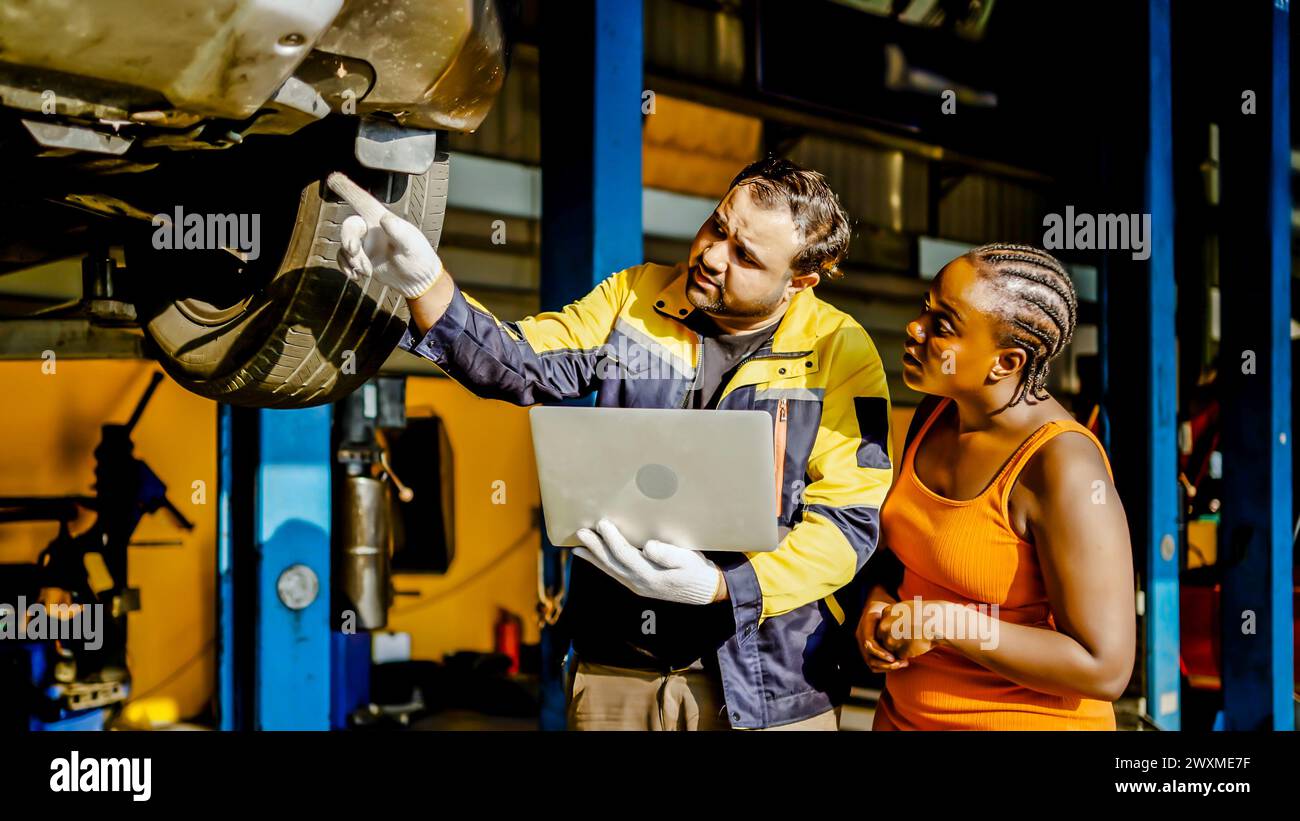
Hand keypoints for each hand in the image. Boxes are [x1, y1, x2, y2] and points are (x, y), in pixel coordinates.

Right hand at [327, 172, 443, 298]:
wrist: (418, 280)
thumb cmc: (419, 257)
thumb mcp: (412, 244)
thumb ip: (399, 232)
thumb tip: (384, 219)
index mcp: (382, 219)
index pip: (362, 200)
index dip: (347, 189)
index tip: (332, 177)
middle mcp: (371, 228)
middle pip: (349, 226)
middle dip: (348, 240)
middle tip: (354, 253)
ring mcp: (365, 244)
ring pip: (345, 246)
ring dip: (352, 260)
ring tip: (367, 272)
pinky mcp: (362, 258)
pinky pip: (344, 258)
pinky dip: (346, 267)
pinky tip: (356, 276)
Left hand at [574, 519, 723, 605]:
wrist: (705, 590)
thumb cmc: (697, 571)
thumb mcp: (688, 560)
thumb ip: (669, 554)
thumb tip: (648, 547)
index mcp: (650, 575)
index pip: (625, 555)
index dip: (612, 539)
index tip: (602, 523)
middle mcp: (639, 583)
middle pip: (612, 563)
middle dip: (595, 547)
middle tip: (580, 532)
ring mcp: (637, 586)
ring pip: (610, 570)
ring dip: (593, 557)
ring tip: (577, 548)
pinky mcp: (638, 584)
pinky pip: (615, 574)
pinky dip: (602, 565)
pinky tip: (593, 558)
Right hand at [857, 598, 907, 672]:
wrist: (875, 606)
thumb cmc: (885, 607)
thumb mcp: (889, 608)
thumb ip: (894, 618)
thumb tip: (907, 629)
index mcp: (865, 626)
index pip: (869, 644)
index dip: (881, 653)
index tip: (893, 657)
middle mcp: (861, 636)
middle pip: (869, 658)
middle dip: (886, 664)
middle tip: (902, 663)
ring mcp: (863, 645)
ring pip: (872, 663)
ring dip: (887, 667)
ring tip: (903, 664)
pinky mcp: (868, 650)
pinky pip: (874, 664)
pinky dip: (885, 667)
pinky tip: (898, 664)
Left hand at [875, 598, 940, 660]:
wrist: (939, 621)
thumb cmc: (925, 614)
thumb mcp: (905, 608)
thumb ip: (894, 618)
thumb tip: (888, 630)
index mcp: (885, 613)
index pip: (884, 627)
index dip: (895, 629)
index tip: (907, 625)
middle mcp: (884, 626)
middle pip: (884, 639)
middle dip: (894, 640)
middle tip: (910, 634)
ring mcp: (891, 640)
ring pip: (891, 649)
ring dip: (901, 647)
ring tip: (915, 638)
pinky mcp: (900, 651)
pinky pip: (901, 656)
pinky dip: (909, 653)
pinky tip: (918, 644)